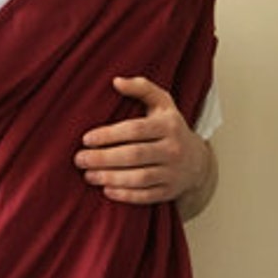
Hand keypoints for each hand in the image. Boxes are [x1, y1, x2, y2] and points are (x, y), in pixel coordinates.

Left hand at [74, 76, 211, 209]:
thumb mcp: (162, 104)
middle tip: (80, 160)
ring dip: (111, 178)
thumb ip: (142, 88)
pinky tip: (106, 190)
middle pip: (135, 155)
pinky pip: (145, 196)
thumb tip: (116, 81)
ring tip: (89, 176)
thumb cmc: (170, 128)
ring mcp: (173, 172)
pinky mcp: (169, 192)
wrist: (197, 163)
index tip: (86, 139)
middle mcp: (173, 149)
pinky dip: (125, 195)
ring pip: (139, 178)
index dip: (109, 135)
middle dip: (104, 158)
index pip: (136, 129)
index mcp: (169, 125)